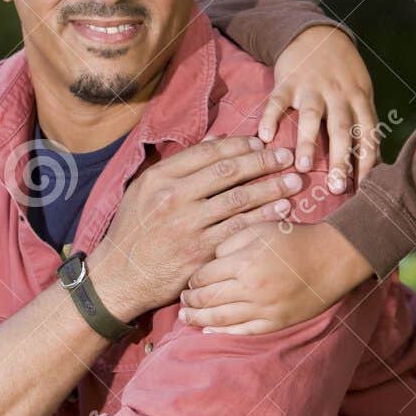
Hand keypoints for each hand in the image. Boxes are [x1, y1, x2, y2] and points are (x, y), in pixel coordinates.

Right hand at [91, 135, 303, 320]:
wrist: (120, 276)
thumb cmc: (135, 230)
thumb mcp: (145, 190)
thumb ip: (180, 165)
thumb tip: (216, 139)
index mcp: (160, 177)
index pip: (208, 153)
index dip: (239, 145)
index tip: (260, 143)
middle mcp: (173, 197)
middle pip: (228, 171)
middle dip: (263, 161)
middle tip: (287, 155)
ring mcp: (188, 225)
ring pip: (239, 199)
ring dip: (271, 188)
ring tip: (294, 181)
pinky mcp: (200, 251)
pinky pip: (239, 230)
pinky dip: (264, 217)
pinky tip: (282, 210)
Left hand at [178, 221, 372, 334]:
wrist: (332, 258)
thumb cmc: (295, 239)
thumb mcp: (260, 229)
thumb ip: (231, 243)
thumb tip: (210, 261)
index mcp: (244, 263)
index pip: (205, 276)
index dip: (192, 280)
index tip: (188, 281)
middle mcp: (250, 289)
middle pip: (208, 299)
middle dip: (191, 302)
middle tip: (182, 302)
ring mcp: (263, 309)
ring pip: (221, 319)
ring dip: (200, 320)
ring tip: (186, 319)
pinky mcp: (276, 322)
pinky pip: (243, 332)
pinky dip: (223, 334)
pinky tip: (209, 332)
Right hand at [259, 27, 377, 190]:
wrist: (316, 33)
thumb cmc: (342, 71)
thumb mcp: (361, 91)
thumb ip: (364, 122)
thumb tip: (373, 162)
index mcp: (359, 99)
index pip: (367, 133)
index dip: (367, 161)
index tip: (364, 188)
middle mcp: (338, 94)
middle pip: (342, 129)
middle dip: (341, 160)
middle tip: (337, 188)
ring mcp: (312, 87)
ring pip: (311, 116)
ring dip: (307, 142)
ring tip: (303, 167)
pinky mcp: (288, 81)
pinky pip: (278, 101)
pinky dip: (270, 118)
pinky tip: (265, 137)